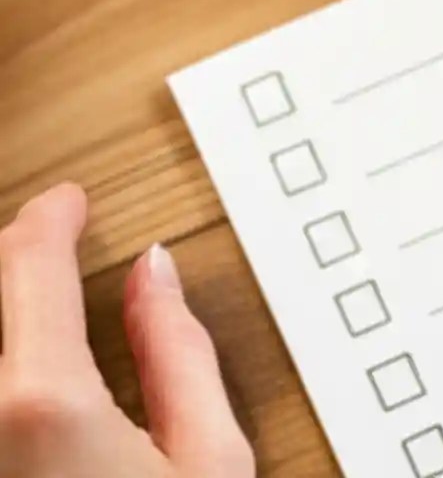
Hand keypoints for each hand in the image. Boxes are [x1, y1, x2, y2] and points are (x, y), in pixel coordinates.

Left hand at [0, 184, 252, 477]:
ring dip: (19, 312)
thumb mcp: (210, 461)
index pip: (30, 266)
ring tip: (45, 293)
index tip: (68, 203)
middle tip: (50, 242)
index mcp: (45, 406)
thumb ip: (180, 355)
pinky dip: (12, 360)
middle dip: (22, 260)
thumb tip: (158, 278)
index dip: (52, 220)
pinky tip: (34, 352)